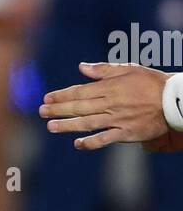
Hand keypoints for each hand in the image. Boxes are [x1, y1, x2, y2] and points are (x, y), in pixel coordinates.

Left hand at [39, 61, 169, 149]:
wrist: (174, 100)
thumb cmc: (151, 82)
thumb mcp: (128, 69)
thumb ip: (103, 70)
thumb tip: (81, 67)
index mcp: (110, 87)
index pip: (80, 91)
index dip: (62, 95)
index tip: (47, 97)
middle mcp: (111, 103)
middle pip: (80, 106)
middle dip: (59, 109)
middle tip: (41, 111)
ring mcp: (118, 119)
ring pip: (88, 123)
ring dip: (68, 125)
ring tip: (51, 126)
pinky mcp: (126, 133)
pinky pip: (105, 139)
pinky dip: (91, 142)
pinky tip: (77, 143)